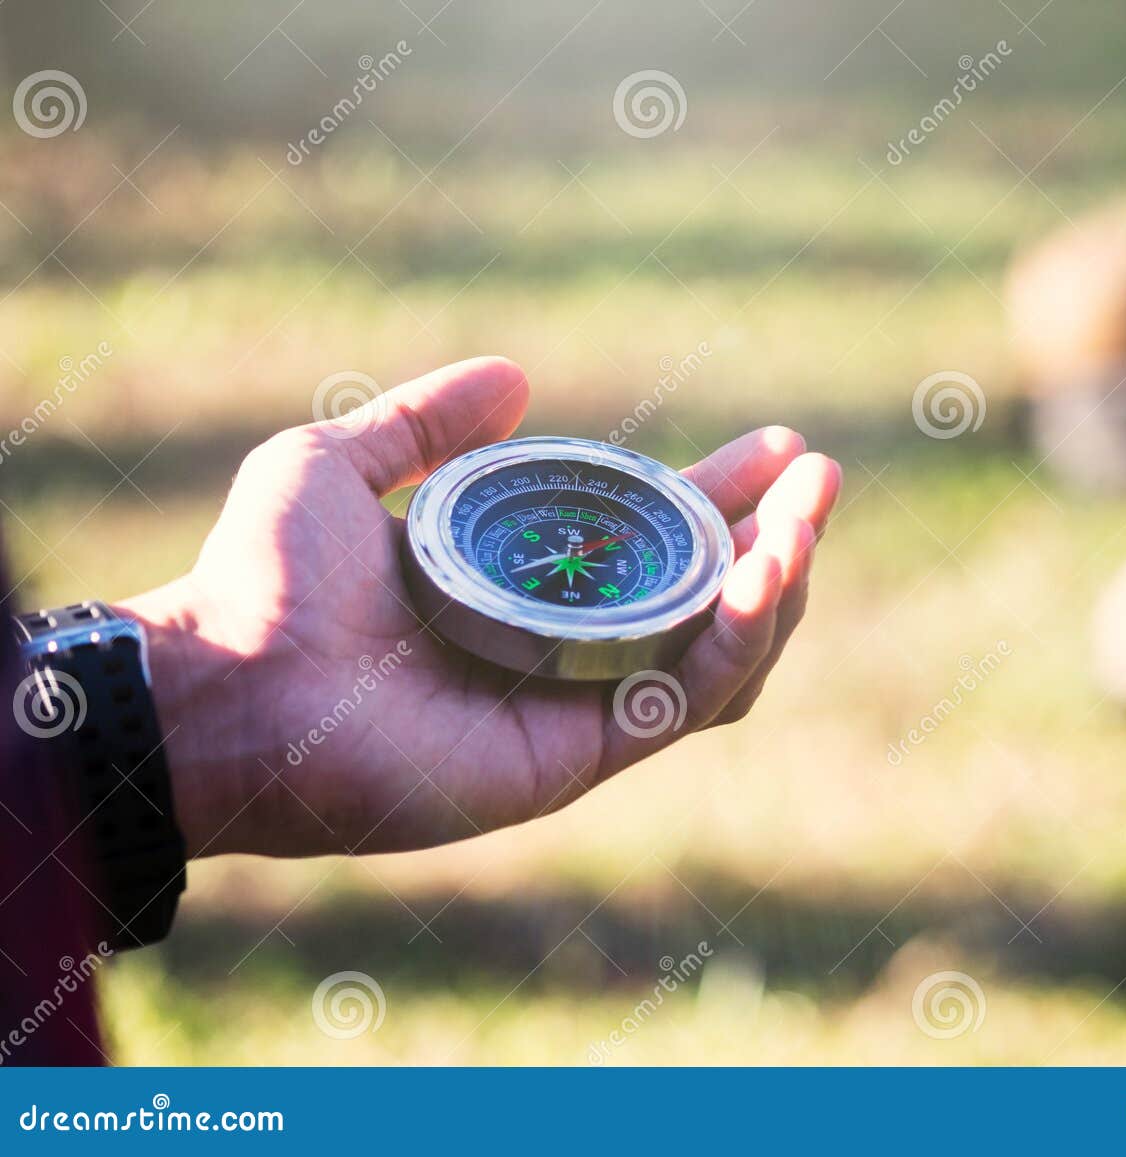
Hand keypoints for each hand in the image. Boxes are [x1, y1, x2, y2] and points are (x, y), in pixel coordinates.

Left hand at [118, 357, 840, 856]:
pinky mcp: (579, 755)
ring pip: (720, 656)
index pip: (653, 541)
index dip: (722, 496)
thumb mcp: (339, 464)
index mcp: (526, 587)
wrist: (229, 683)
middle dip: (779, 539)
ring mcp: (578, 708)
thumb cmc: (262, 579)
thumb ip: (426, 422)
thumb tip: (518, 377)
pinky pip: (684, 701)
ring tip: (804, 522)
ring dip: (777, 589)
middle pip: (708, 599)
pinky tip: (759, 578)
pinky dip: (735, 641)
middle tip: (818, 478)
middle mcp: (566, 651)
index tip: (776, 449)